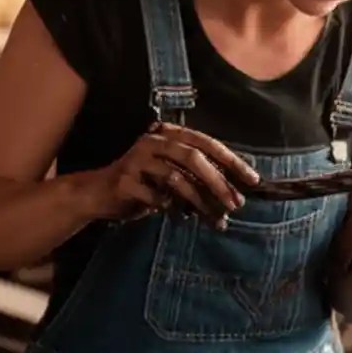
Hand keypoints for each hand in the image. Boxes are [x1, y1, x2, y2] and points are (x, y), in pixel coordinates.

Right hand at [87, 121, 260, 227]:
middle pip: (193, 157)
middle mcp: (153, 141)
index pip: (207, 143)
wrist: (98, 194)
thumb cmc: (144, 186)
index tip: (253, 180)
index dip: (232, 161)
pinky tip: (179, 217)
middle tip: (236, 203)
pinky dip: (170, 208)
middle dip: (218, 182)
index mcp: (168, 134)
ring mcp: (136, 159)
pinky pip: (155, 197)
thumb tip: (234, 196)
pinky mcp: (124, 180)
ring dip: (200, 201)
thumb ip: (198, 180)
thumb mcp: (173, 178)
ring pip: (176, 178)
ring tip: (215, 217)